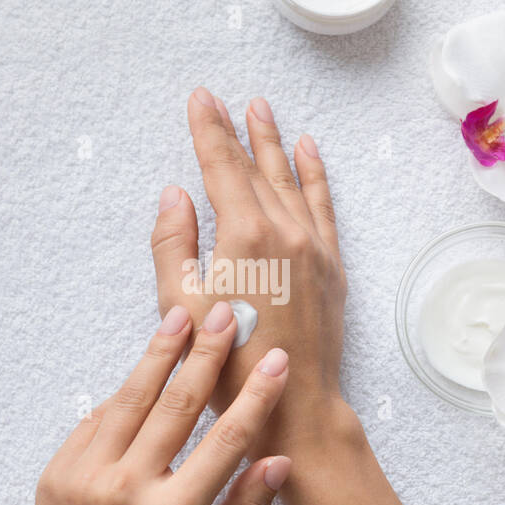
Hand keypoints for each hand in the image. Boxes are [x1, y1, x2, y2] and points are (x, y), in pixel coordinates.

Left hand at [0, 301, 290, 504]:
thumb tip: (277, 463)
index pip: (226, 439)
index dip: (255, 395)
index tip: (275, 360)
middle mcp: (128, 488)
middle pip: (176, 403)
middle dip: (206, 353)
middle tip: (224, 312)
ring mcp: (87, 475)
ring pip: (131, 397)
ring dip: (159, 353)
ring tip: (180, 315)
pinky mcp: (58, 471)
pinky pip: (95, 420)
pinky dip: (122, 394)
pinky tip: (141, 370)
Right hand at [151, 88, 348, 449]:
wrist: (294, 406)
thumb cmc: (228, 366)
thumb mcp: (180, 307)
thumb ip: (172, 245)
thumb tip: (174, 195)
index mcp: (245, 236)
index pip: (221, 167)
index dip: (207, 130)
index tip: (199, 99)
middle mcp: (285, 231)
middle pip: (255, 167)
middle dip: (235, 130)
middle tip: (219, 98)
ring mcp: (314, 246)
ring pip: (290, 180)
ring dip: (274, 143)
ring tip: (261, 110)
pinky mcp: (331, 266)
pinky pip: (323, 206)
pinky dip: (315, 175)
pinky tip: (309, 150)